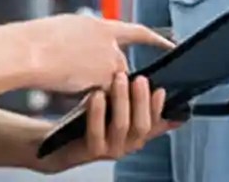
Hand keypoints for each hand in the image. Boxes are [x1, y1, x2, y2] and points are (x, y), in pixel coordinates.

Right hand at [23, 14, 173, 93]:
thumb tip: (90, 43)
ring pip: (110, 82)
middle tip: (81, 74)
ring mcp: (109, 61)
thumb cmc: (38, 40)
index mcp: (101, 25)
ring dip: (94, 85)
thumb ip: (86, 37)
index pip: (136, 32)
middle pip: (119, 65)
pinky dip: (87, 95)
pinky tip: (67, 87)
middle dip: (105, 75)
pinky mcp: (103, 79)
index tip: (171, 44)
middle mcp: (110, 42)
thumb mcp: (67, 28)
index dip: (156, 39)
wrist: (30, 51)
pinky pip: (101, 95)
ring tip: (66, 76)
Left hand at [31, 73, 184, 174]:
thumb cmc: (92, 121)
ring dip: (121, 100)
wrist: (61, 143)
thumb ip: (138, 104)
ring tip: (118, 79)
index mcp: (137, 136)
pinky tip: (96, 94)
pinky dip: (98, 112)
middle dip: (141, 100)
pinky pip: (96, 131)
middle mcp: (128, 146)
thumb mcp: (117, 109)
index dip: (159, 108)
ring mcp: (110, 150)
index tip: (160, 89)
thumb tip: (166, 94)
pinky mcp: (91, 151)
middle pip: (141, 126)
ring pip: (121, 126)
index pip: (155, 123)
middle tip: (138, 78)